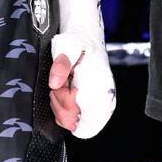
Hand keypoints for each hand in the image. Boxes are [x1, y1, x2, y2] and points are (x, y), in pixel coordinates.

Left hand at [48, 0, 115, 138]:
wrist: (86, 34)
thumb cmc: (76, 40)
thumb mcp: (64, 46)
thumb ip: (60, 65)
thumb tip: (55, 84)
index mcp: (99, 87)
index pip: (82, 123)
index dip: (65, 110)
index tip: (60, 89)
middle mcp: (106, 99)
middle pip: (79, 127)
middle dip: (63, 109)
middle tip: (60, 86)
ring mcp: (106, 103)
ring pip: (81, 125)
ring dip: (66, 108)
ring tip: (64, 86)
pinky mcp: (102, 104)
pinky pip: (84, 121)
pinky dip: (71, 109)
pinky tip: (68, 92)